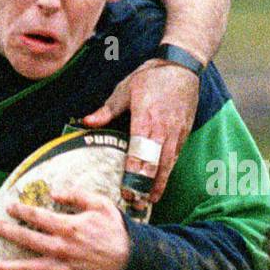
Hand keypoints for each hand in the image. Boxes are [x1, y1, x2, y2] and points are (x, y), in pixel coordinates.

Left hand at [0, 187, 129, 269]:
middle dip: (7, 233)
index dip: (21, 211)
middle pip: (26, 240)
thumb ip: (77, 195)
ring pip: (28, 269)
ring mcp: (60, 268)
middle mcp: (59, 248)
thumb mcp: (101, 204)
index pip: (36, 217)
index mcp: (67, 227)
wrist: (131, 260)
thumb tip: (54, 192)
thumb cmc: (115, 231)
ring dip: (7, 268)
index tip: (9, 207)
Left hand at [82, 59, 199, 204]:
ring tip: (149, 201)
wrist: (182, 66)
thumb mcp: (125, 89)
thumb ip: (107, 110)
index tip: (126, 187)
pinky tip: (161, 185)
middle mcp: (163, 128)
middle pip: (155, 162)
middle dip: (145, 184)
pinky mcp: (184, 133)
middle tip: (135, 202)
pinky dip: (168, 172)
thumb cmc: (150, 77)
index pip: (139, 150)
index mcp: (146, 118)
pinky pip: (175, 157)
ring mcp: (175, 132)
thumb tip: (86, 121)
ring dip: (159, 183)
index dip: (133, 171)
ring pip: (168, 163)